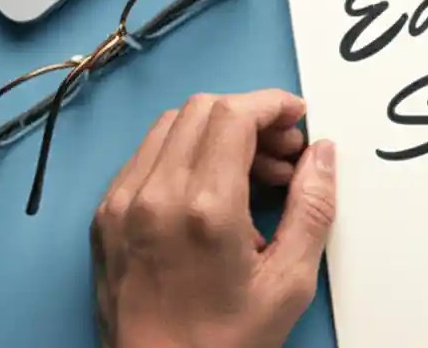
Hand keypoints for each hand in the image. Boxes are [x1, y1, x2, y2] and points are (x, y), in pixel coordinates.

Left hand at [91, 90, 336, 347]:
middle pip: (201, 110)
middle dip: (250, 116)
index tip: (297, 118)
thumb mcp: (288, 282)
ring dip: (217, 133)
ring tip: (254, 173)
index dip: (272, 105)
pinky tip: (212, 189)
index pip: (233, 115)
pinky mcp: (105, 217)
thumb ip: (311, 208)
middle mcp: (155, 196)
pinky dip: (184, 154)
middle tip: (284, 151)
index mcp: (204, 209)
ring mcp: (121, 204)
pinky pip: (146, 157)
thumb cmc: (223, 341)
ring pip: (170, 127)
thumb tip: (322, 154)